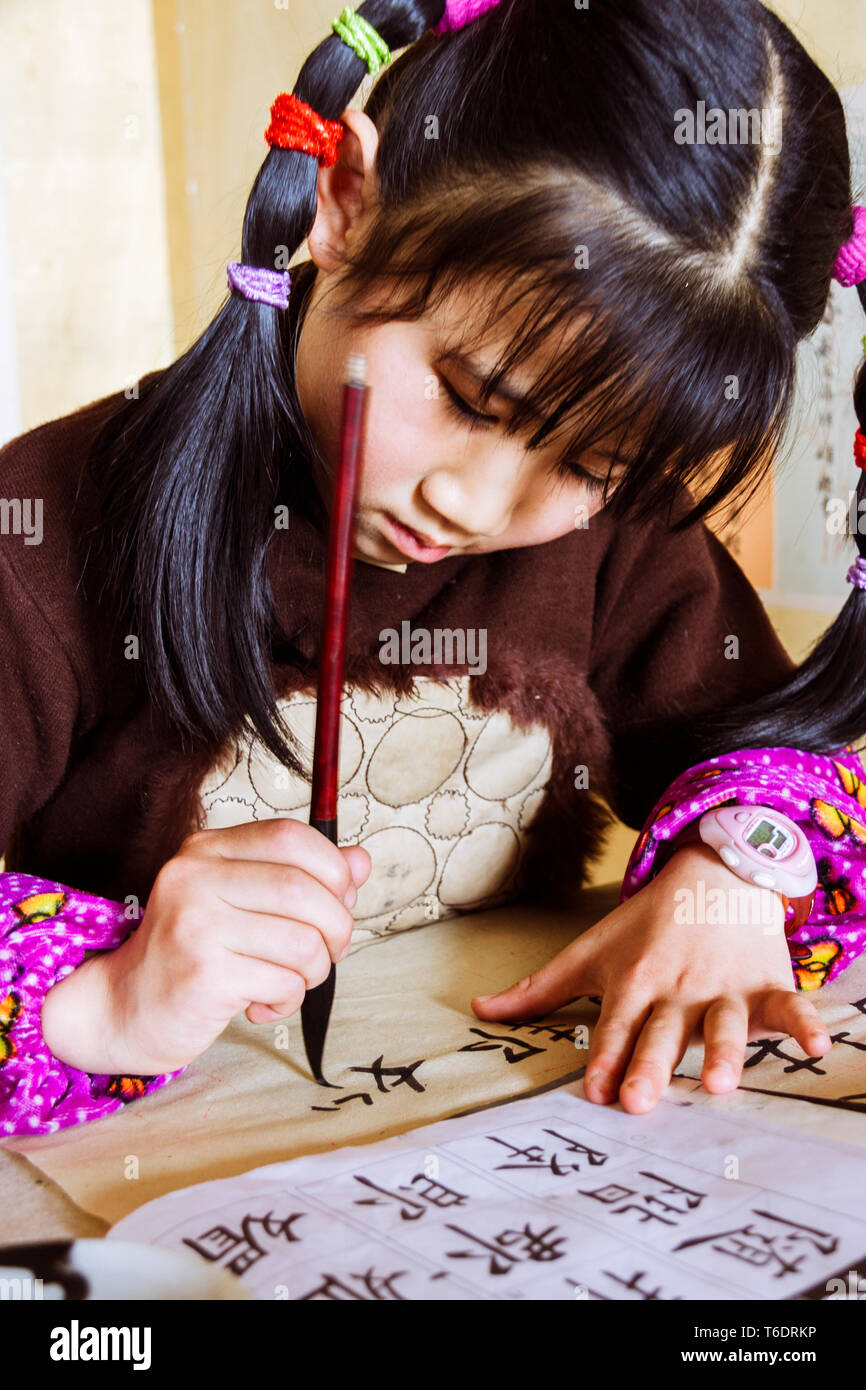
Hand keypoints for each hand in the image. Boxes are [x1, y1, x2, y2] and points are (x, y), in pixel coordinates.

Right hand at [42, 819, 370, 1075]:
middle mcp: (196, 877)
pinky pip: (284, 982)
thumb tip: (360, 861)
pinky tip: (262, 1001)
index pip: (293, 837)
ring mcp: (196, 924)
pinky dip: (288, 999)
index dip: (333, 869)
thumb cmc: (195, 952)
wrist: (125, 1006)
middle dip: (337, 928)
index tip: (338, 900)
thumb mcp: (243, 900)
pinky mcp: (202, 974)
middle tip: (326, 951)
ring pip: (304, 942)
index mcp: (208, 849)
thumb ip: (301, 876)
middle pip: (306, 890)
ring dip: (314, 970)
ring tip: (289, 980)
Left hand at [471, 843, 831, 1113]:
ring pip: (722, 1023)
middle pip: (662, 1031)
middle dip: (651, 1064)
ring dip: (722, 1051)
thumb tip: (479, 1008)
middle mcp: (678, 989)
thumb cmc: (648, 922)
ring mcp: (724, 987)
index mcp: (634, 981)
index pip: (614, 1025)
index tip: (593, 1091)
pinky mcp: (765, 983)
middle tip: (638, 1101)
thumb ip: (539, 988)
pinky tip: (817, 1048)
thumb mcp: (591, 949)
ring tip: (719, 1084)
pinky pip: (788, 1005)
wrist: (715, 870)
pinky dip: (804, 1023)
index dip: (603, 1057)